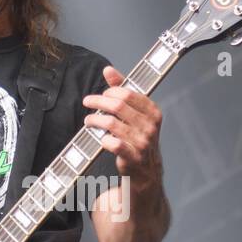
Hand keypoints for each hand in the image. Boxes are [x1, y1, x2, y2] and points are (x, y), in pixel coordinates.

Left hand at [82, 65, 163, 191]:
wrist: (147, 171)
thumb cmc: (139, 138)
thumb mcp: (136, 113)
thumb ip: (123, 89)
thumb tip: (109, 70)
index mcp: (152, 111)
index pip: (127, 93)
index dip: (110, 91)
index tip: (102, 95)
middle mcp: (150, 126)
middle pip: (117, 105)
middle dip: (98, 101)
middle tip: (88, 102)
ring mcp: (142, 142)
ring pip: (111, 123)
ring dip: (95, 119)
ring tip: (89, 120)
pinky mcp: (133, 157)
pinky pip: (113, 144)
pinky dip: (103, 139)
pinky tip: (99, 138)